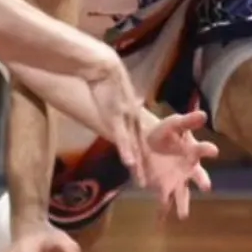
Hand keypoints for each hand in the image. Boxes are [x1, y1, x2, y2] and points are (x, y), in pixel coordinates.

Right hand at [84, 48, 149, 189]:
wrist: (104, 67)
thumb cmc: (106, 79)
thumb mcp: (114, 95)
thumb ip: (117, 103)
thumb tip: (120, 104)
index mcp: (131, 115)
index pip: (137, 140)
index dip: (140, 155)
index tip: (142, 169)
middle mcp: (132, 119)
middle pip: (139, 147)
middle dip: (142, 166)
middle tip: (147, 184)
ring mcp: (126, 120)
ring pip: (133, 147)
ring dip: (138, 165)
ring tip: (142, 181)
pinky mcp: (117, 117)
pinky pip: (122, 138)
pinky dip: (127, 151)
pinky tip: (130, 164)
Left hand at [142, 109, 217, 222]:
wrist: (147, 141)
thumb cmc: (165, 132)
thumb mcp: (174, 124)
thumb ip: (187, 121)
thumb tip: (204, 114)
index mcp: (193, 153)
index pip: (201, 150)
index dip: (207, 149)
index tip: (213, 150)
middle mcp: (188, 170)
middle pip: (198, 177)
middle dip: (202, 181)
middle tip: (207, 186)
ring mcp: (176, 180)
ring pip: (181, 194)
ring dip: (182, 204)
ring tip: (183, 216)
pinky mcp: (162, 186)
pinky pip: (162, 201)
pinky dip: (160, 211)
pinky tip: (158, 223)